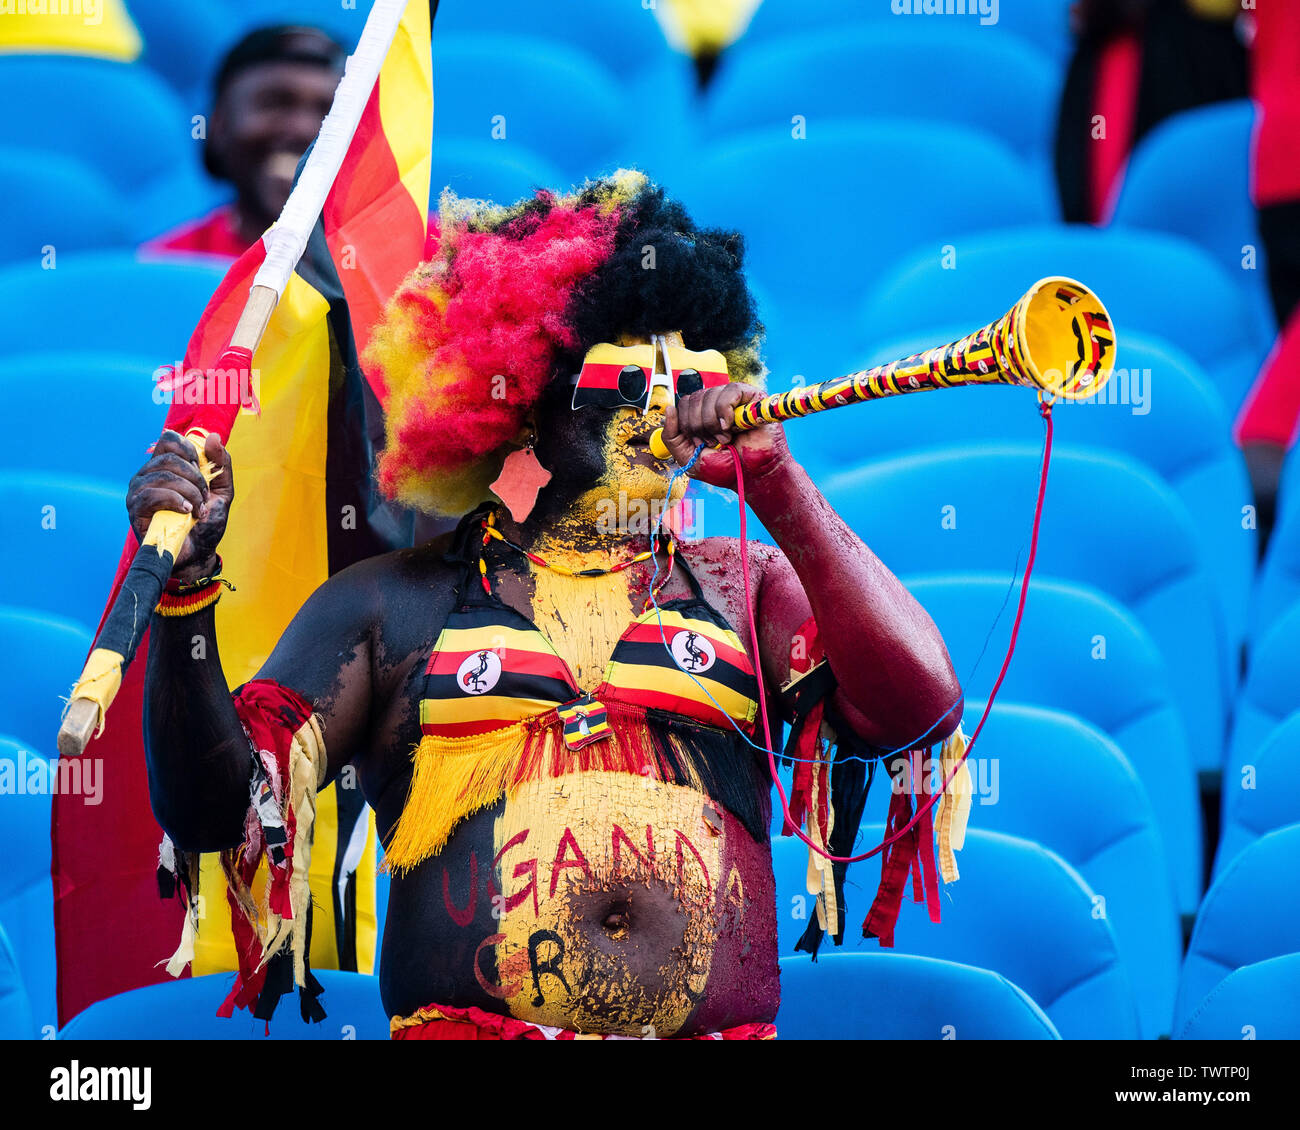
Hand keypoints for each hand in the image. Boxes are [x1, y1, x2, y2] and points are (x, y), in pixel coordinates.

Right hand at [126, 430, 233, 578]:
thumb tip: (212, 436)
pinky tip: (186, 512)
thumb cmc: (206, 522)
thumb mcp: (222, 491)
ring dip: (189, 493)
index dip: (190, 450)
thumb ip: (221, 464)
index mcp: (165, 466)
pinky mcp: (135, 510)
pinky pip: (151, 495)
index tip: (202, 470)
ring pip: (163, 475)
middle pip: (170, 457)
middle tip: (204, 498)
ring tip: (197, 510)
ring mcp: (138, 491)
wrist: (199, 554)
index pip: (169, 439)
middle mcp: (148, 475)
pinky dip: (175, 501)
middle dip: (196, 478)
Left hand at [660, 382, 791, 491]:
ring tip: (726, 437)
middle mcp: (715, 404)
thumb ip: (671, 436)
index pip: (683, 403)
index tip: (699, 442)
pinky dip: (725, 410)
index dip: (686, 424)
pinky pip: (730, 391)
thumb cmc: (726, 469)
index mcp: (701, 416)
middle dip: (698, 426)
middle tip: (713, 442)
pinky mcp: (751, 397)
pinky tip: (730, 425)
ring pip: (709, 394)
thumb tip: (669, 409)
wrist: (752, 476)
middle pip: (693, 398)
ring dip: (713, 422)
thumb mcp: (688, 457)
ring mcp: (733, 399)